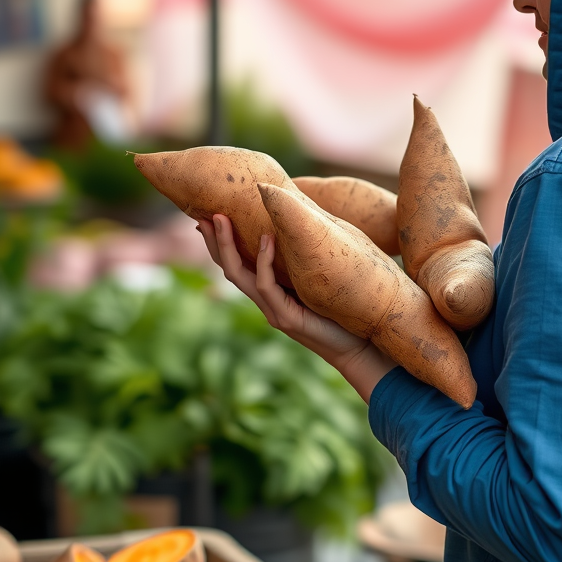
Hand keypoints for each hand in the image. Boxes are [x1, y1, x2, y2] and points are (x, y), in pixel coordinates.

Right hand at [197, 214, 396, 401]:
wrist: (359, 346)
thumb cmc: (343, 311)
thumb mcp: (317, 281)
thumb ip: (304, 263)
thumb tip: (303, 229)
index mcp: (270, 294)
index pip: (236, 266)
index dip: (220, 244)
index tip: (209, 217)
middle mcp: (265, 303)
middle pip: (228, 269)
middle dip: (215, 242)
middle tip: (202, 215)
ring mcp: (273, 311)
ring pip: (239, 276)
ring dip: (228, 246)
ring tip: (222, 219)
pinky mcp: (286, 318)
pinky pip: (267, 286)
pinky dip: (264, 261)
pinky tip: (266, 238)